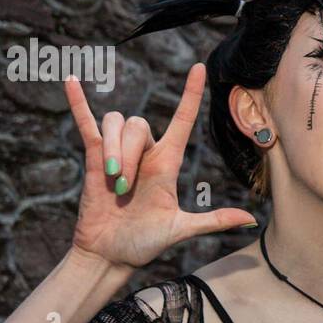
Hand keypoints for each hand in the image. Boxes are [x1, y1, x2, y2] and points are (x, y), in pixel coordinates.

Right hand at [66, 63, 256, 269]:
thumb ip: (213, 221)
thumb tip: (251, 220)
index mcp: (167, 163)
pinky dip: (78, 103)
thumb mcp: (180, 230)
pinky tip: (71, 81)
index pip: (183, 121)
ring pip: (114, 124)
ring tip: (111, 181)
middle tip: (124, 187)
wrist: (110, 254)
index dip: (191, 94)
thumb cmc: (146, 243)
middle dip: (129, 154)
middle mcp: (145, 153)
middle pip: (137, 125)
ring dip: (112, 150)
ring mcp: (118, 153)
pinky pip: (86, 123)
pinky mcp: (93, 158)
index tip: (200, 68)